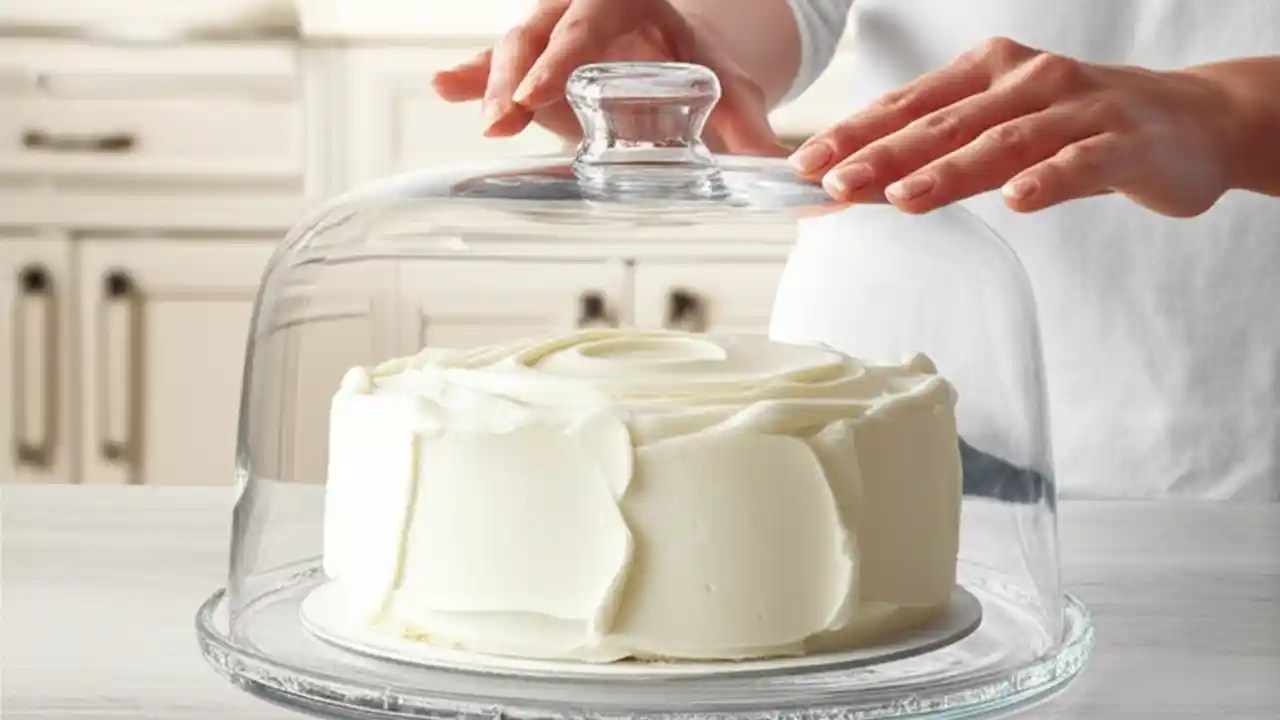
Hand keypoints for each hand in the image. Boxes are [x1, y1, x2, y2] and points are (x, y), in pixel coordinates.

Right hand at [431, 0, 785, 155]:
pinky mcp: (535, 59)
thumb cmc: (704, 65)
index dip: (563, 55)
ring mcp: (554, 31)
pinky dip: (472, 76)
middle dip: (518, 73)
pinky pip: (498, 61)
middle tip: (507, 118)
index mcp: (632, 0)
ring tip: (480, 116)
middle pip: (541, 29)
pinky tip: (445, 87)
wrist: (684, 52)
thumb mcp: (732, 92)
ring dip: (493, 81)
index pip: (590, 20)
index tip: (544, 94)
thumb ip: (752, 130)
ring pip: (514, 43)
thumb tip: (785, 172)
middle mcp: (584, 8)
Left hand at [789, 37, 1241, 216]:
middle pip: (944, 123)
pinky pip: (1080, 163)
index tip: (807, 165)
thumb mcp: (1002, 124)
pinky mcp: (1124, 144)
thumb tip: (858, 181)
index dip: (857, 134)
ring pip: (1003, 142)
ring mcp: (1078, 110)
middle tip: (834, 185)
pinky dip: (1048, 179)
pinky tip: (1016, 200)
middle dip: (884, 155)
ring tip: (902, 197)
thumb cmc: (1076, 126)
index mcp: (989, 72)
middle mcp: (1028, 81)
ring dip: (949, 170)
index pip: (910, 105)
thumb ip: (941, 147)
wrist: (1189, 119)